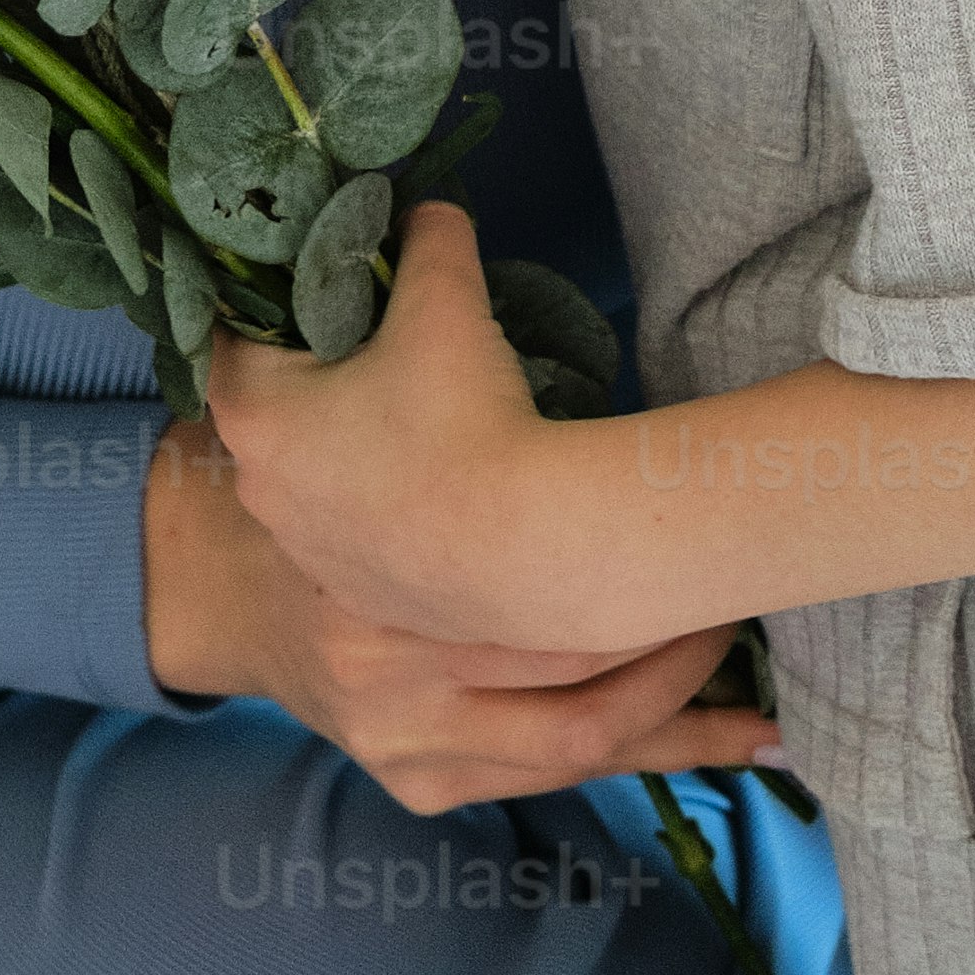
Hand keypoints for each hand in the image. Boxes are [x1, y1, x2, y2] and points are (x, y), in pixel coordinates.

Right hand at [157, 215, 779, 815]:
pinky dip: (641, 763)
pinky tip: (726, 753)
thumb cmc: (308, 464)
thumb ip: (422, 270)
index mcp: (389, 557)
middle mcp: (385, 656)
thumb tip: (453, 195)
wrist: (208, 579)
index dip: (644, 546)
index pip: (545, 551)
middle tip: (756, 597)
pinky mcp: (415, 775)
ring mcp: (400, 727)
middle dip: (677, 632)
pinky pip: (549, 779)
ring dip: (679, 718)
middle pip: (575, 654)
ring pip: (577, 736)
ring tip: (766, 707)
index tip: (733, 548)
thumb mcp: (359, 355)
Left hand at [205, 204, 584, 641]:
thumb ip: (429, 240)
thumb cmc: (461, 416)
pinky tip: (435, 489)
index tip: (317, 282)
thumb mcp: (445, 299)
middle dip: (315, 372)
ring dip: (347, 445)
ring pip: (311, 476)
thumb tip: (426, 212)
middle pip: (272, 406)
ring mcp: (304, 551)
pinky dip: (380, 507)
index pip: (231, 333)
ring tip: (416, 417)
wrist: (523, 551)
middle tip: (377, 341)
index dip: (272, 299)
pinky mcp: (355, 595)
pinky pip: (352, 534)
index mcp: (253, 411)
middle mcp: (258, 487)